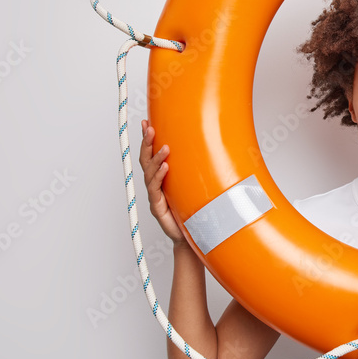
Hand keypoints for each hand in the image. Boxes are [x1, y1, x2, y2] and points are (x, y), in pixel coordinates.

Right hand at [139, 119, 184, 242]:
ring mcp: (155, 197)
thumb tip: (211, 148)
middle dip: (147, 143)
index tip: (146, 122)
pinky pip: (156, 189)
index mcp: (161, 179)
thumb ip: (195, 171)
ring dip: (156, 158)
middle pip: (146, 161)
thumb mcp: (195, 187)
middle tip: (149, 128)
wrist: (193, 236)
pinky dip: (160, 176)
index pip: (151, 155)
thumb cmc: (194, 211)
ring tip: (165, 147)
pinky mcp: (158, 207)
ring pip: (150, 173)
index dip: (147, 140)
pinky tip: (165, 166)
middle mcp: (155, 186)